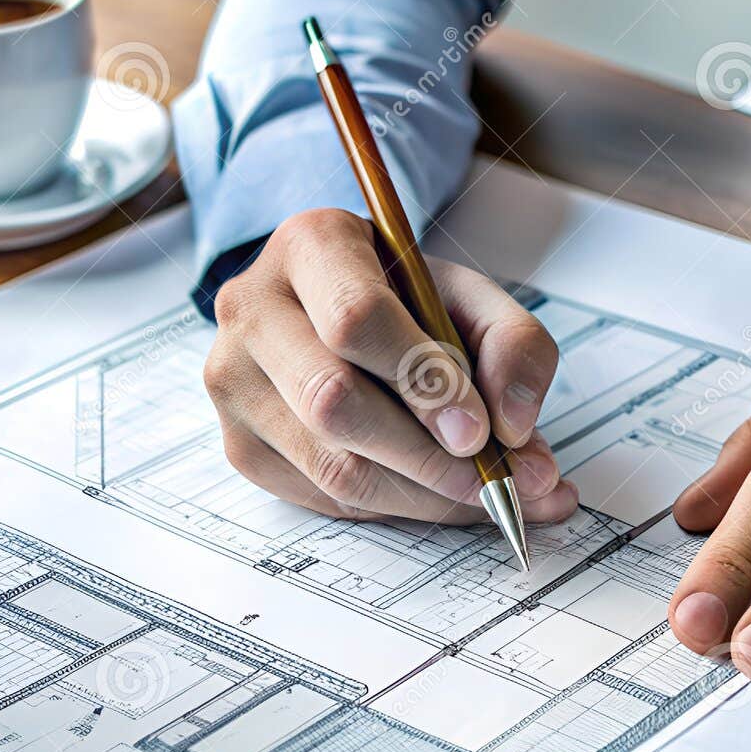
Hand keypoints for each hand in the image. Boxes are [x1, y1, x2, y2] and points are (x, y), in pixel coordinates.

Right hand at [205, 209, 577, 524]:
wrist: (337, 307)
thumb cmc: (403, 298)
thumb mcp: (470, 295)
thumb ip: (513, 345)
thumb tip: (516, 430)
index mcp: (311, 245)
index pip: (356, 319)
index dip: (422, 382)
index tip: (479, 428)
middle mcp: (253, 308)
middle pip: (332, 400)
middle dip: (426, 454)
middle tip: (491, 477)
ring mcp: (234, 380)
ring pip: (329, 464)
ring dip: (420, 493)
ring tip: (483, 493)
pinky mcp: (240, 443)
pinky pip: (321, 497)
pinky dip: (393, 506)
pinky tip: (434, 492)